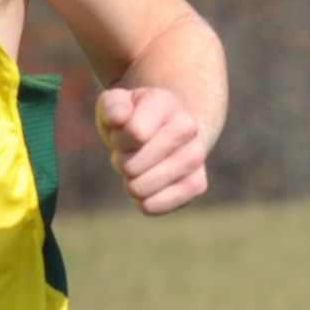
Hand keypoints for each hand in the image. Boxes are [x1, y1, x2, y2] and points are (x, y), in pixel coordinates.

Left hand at [95, 86, 208, 215]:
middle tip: (129, 154)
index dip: (118, 139)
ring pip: (142, 188)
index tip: (122, 132)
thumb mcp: (113, 105)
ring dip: (130, 183)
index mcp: (166, 103)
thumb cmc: (130, 118)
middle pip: (133, 166)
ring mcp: (196, 156)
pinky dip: (143, 202)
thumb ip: (112, 106)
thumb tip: (121, 117)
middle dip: (121, 163)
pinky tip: (146, 188)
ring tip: (137, 168)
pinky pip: (156, 206)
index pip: (134, 133)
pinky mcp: (197, 184)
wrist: (160, 132)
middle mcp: (188, 127)